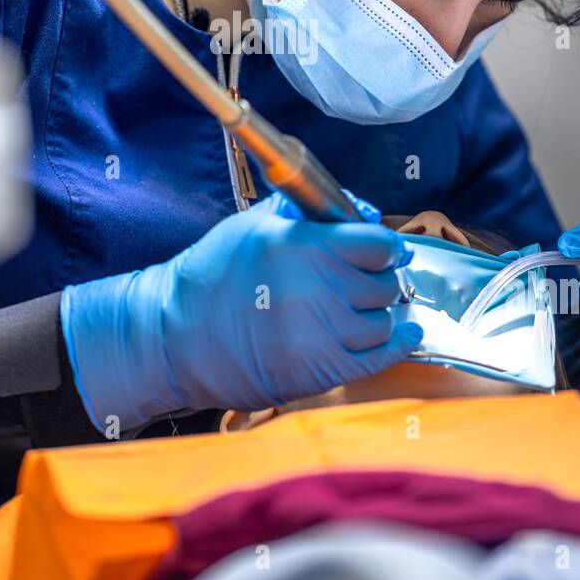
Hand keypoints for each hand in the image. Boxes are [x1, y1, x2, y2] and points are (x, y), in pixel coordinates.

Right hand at [60, 191, 421, 432]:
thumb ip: (307, 211)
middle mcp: (317, 287)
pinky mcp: (321, 370)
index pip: (377, 242)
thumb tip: (361, 209)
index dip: (387, 246)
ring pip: (383, 319)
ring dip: (378, 314)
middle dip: (381, 279)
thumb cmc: (211, 278)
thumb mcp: (252, 225)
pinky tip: (403, 337)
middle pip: (385, 281)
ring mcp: (322, 331)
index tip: (388, 250)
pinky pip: (380, 357)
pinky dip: (397, 346)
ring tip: (360, 310)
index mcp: (302, 245)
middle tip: (368, 280)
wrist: (176, 336)